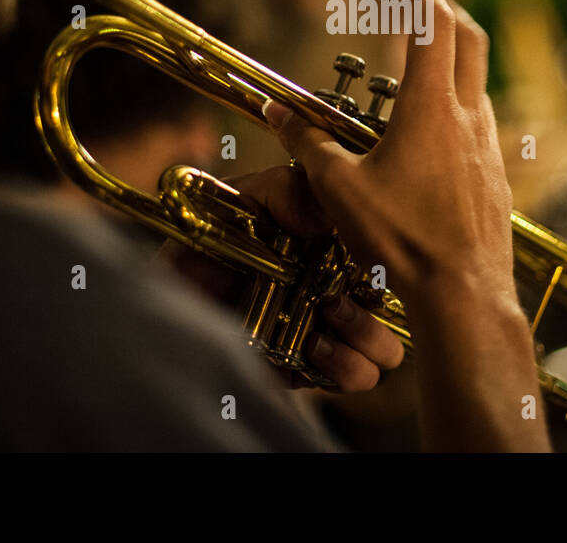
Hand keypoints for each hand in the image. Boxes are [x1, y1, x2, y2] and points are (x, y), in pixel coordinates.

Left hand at [226, 165, 406, 392]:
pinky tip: (312, 343)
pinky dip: (345, 363)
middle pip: (402, 302)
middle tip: (343, 283)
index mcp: (333, 245)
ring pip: (389, 347)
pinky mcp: (313, 370)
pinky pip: (359, 377)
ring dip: (369, 333)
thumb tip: (330, 208)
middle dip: (385, 296)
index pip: (386, 249)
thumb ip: (284, 189)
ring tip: (327, 315)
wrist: (164, 298)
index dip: (387, 248)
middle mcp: (339, 288)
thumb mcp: (243, 198)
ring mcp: (330, 332)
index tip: (365, 242)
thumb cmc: (205, 242)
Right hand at [263, 0, 548, 451]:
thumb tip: (275, 111)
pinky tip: (434, 130)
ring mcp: (488, 146)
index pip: (432, 23)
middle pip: (469, 38)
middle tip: (416, 1)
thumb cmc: (402, 241)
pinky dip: (457, 102)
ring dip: (452, 58)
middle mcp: (468, 117)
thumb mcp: (339, 190)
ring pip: (477, 81)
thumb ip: (306, 144)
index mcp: (432, 108)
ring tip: (418, 63)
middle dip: (443, 8)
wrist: (464, 294)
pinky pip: (480, 120)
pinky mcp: (494, 175)